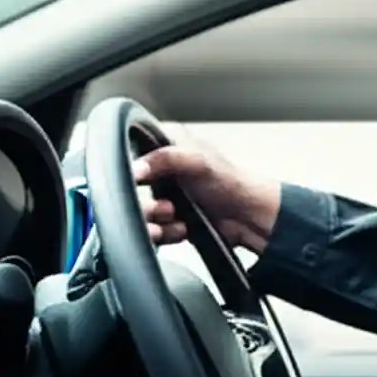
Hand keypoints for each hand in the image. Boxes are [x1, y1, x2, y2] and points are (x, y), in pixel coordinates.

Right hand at [132, 139, 280, 252]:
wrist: (247, 217)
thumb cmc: (230, 182)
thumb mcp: (197, 161)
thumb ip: (164, 158)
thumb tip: (135, 168)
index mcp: (166, 143)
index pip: (131, 149)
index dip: (132, 167)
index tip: (141, 180)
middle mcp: (160, 168)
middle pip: (129, 188)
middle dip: (148, 204)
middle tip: (167, 207)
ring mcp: (162, 194)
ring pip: (139, 213)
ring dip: (157, 220)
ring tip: (175, 218)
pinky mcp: (167, 218)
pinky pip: (152, 230)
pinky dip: (166, 232)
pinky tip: (182, 228)